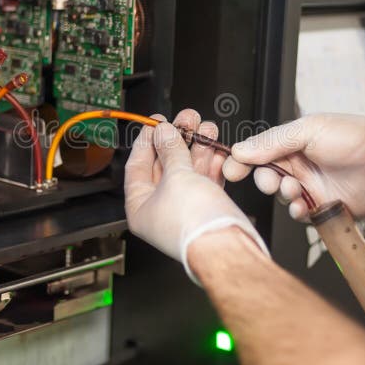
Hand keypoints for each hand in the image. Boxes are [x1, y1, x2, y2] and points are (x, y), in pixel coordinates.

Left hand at [125, 109, 268, 281]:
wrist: (226, 246)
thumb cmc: (194, 224)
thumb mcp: (176, 175)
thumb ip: (170, 148)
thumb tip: (164, 132)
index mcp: (139, 207)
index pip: (137, 165)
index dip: (147, 140)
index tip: (155, 122)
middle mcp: (159, 209)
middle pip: (165, 165)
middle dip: (178, 139)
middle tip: (186, 119)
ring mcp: (183, 209)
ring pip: (188, 170)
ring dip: (198, 147)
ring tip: (206, 128)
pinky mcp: (206, 210)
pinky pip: (205, 181)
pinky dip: (211, 165)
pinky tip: (217, 150)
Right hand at [223, 114, 364, 220]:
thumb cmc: (357, 138)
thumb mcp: (309, 130)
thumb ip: (272, 142)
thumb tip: (241, 150)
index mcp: (294, 143)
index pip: (258, 152)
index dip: (242, 161)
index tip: (230, 170)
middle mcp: (300, 165)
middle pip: (265, 175)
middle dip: (264, 179)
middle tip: (272, 179)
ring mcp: (310, 187)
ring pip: (280, 196)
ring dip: (282, 194)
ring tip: (295, 190)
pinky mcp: (322, 207)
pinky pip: (298, 214)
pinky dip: (296, 211)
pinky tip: (302, 205)